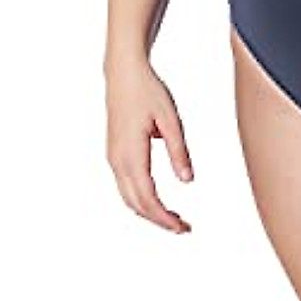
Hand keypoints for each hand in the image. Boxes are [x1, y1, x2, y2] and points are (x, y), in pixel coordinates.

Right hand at [105, 58, 194, 233]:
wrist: (123, 73)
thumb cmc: (148, 91)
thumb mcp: (170, 118)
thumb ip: (178, 151)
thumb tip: (187, 180)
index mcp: (131, 153)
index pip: (148, 197)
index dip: (164, 217)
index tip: (182, 227)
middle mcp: (117, 160)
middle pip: (136, 204)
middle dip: (159, 220)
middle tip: (183, 228)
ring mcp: (113, 157)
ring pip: (128, 197)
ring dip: (149, 211)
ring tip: (174, 218)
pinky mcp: (114, 153)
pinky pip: (125, 186)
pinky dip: (141, 199)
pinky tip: (157, 201)